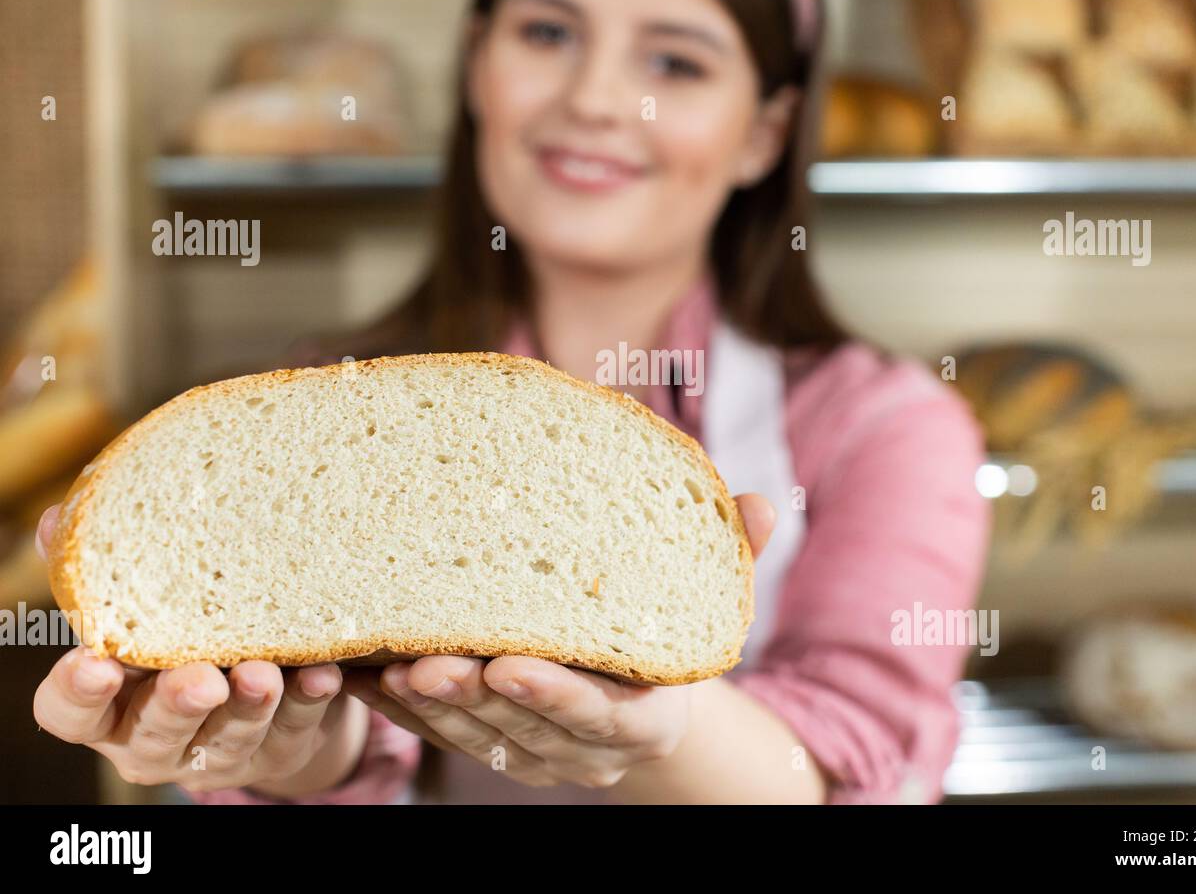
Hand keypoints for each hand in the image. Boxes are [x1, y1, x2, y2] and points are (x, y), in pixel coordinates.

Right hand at [32, 504, 360, 794]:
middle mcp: (154, 737)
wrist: (266, 685)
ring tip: (264, 673)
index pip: (69, 712)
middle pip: (154, 733)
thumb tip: (53, 518)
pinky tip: (321, 673)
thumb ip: (105, 574)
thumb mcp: (144, 610)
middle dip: (179, 704)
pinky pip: (295, 726)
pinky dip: (309, 699)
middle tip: (201, 677)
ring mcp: (218, 751)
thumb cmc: (184, 637)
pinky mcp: (278, 747)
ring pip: (229, 736)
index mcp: (109, 703)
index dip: (78, 692)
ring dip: (249, 705)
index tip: (91, 662)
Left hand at [344, 493, 775, 790]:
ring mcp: (538, 756)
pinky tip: (364, 675)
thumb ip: (734, 557)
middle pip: (522, 728)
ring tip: (385, 666)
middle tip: (423, 662)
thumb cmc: (670, 639)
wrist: (647, 704)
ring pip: (475, 738)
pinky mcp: (498, 748)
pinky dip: (404, 712)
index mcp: (643, 715)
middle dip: (470, 698)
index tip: (505, 662)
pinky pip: (444, 738)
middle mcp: (586, 748)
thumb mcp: (705, 604)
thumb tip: (766, 504)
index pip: (595, 710)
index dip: (551, 691)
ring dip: (427, 708)